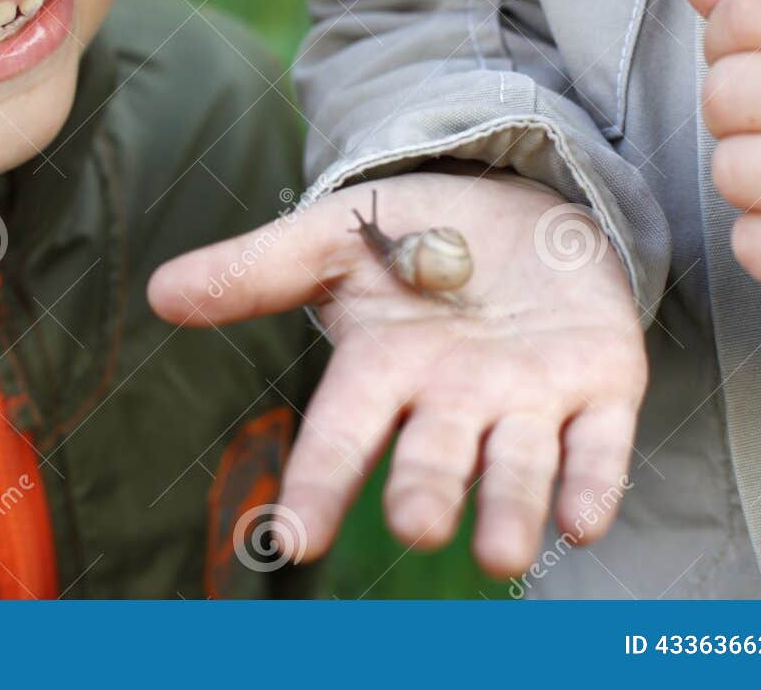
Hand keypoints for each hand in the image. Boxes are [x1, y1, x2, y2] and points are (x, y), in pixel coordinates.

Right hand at [148, 171, 646, 577]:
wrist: (521, 205)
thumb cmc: (412, 236)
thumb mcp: (332, 239)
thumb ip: (254, 271)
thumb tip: (160, 293)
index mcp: (383, 368)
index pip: (342, 431)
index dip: (317, 481)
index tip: (288, 537)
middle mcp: (454, 399)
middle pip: (434, 455)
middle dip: (424, 490)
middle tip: (413, 523)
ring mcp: (528, 398)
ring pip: (517, 465)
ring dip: (511, 507)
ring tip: (500, 554)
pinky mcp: (601, 384)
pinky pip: (599, 442)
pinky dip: (593, 480)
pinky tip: (585, 520)